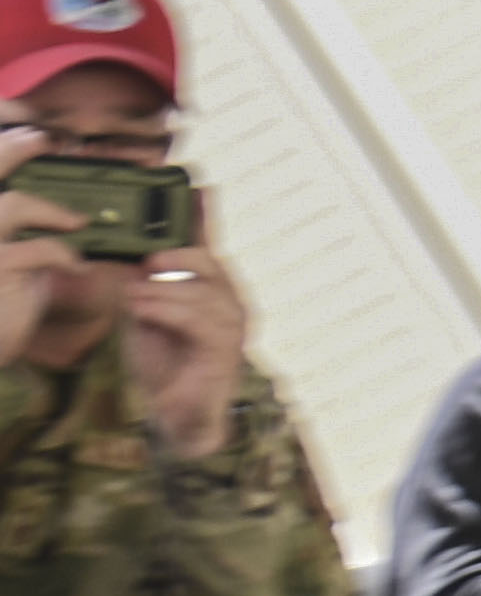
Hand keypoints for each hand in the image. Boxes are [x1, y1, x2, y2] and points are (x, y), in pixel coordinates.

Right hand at [0, 125, 82, 366]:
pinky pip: (39, 250)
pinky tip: (77, 265)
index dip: (3, 149)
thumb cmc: (2, 304)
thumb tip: (71, 207)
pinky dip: (65, 253)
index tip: (29, 133)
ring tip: (76, 221)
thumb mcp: (12, 259)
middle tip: (41, 140)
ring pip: (12, 205)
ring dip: (51, 209)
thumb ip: (24, 230)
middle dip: (11, 150)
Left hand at [111, 208, 249, 462]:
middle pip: (211, 262)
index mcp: (212, 288)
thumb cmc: (163, 361)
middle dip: (179, 256)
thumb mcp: (147, 311)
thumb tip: (132, 252)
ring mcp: (233, 328)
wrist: (174, 413)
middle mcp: (229, 303)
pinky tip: (145, 311)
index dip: (205, 213)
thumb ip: (146, 282)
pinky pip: (200, 322)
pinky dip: (168, 312)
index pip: (209, 242)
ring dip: (164, 291)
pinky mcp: (226, 352)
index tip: (199, 182)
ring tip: (134, 296)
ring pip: (204, 292)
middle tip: (148, 262)